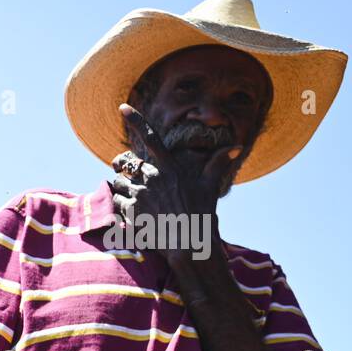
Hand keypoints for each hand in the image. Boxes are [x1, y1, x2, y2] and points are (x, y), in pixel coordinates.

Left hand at [111, 104, 243, 233]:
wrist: (189, 243)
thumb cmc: (202, 213)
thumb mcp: (211, 186)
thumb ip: (218, 163)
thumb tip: (235, 146)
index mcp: (169, 168)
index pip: (151, 137)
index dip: (136, 120)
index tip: (122, 107)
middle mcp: (151, 178)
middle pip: (126, 163)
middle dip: (125, 168)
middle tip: (133, 177)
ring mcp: (139, 195)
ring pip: (118, 182)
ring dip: (122, 186)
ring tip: (135, 197)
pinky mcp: (130, 212)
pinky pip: (116, 201)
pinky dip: (119, 203)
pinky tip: (131, 210)